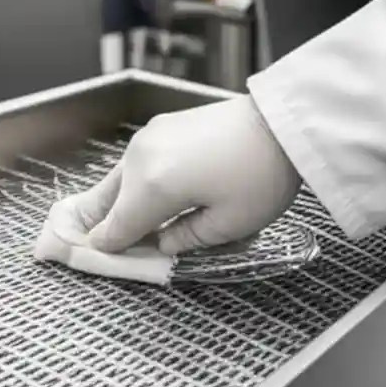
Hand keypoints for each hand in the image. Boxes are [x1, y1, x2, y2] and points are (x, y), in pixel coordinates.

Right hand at [68, 96, 300, 254]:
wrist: (281, 121)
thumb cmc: (262, 175)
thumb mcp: (230, 225)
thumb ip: (185, 241)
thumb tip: (162, 245)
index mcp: (151, 188)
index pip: (112, 230)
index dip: (109, 252)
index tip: (112, 264)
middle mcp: (140, 159)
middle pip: (104, 202)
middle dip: (105, 226)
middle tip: (105, 246)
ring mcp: (148, 137)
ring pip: (120, 181)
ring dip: (123, 204)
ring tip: (138, 224)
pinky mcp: (161, 126)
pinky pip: (137, 163)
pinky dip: (139, 183)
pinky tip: (157, 195)